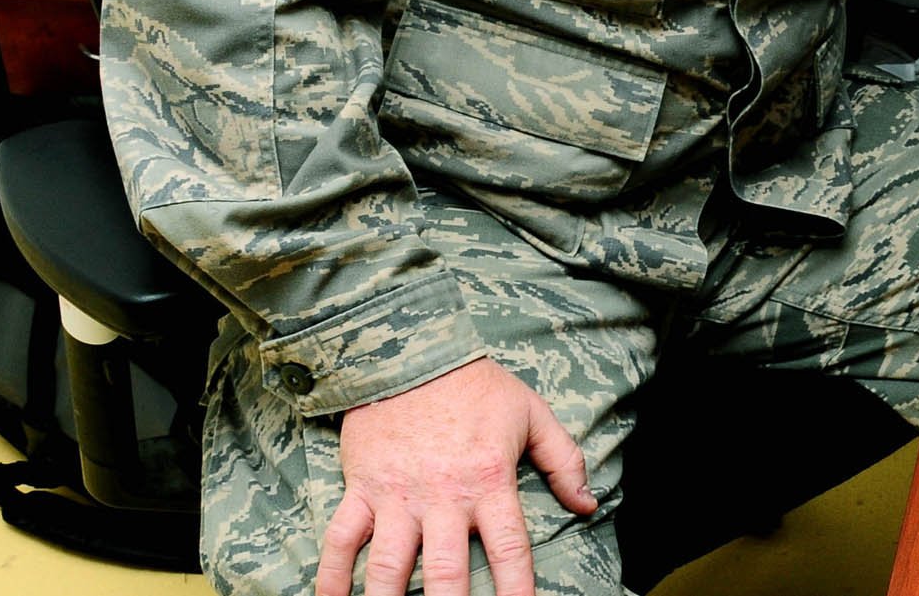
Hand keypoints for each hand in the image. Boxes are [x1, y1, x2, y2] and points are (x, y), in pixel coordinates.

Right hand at [316, 356, 596, 595]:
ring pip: (388, 566)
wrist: (414, 348)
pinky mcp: (362, 488)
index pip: (509, 550)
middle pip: (447, 572)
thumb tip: (588, 504)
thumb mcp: (533, 413)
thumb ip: (564, 460)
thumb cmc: (477, 385)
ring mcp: (398, 495)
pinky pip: (341, 540)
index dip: (516, 590)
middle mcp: (443, 496)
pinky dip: (331, 577)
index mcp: (490, 479)